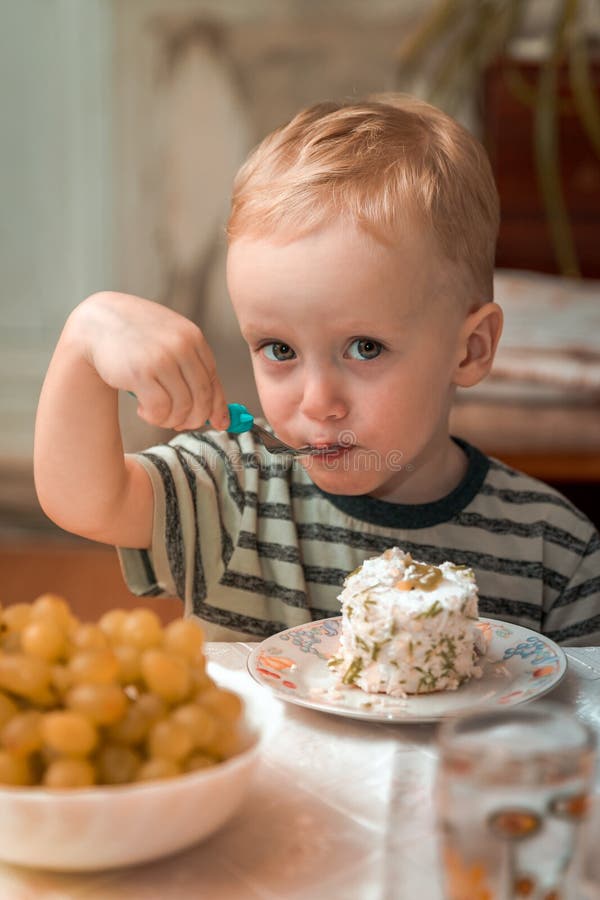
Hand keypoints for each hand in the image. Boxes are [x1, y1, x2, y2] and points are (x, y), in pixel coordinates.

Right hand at [71, 292, 228, 430]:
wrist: (96, 322)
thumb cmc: (136, 336)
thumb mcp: (169, 340)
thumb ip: (192, 367)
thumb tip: (220, 414)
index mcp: (193, 337)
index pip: (213, 380)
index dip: (217, 406)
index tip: (218, 423)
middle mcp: (181, 346)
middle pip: (202, 397)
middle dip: (194, 419)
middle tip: (180, 424)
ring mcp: (161, 358)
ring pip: (182, 407)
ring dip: (170, 419)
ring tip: (157, 414)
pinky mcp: (140, 372)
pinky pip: (160, 409)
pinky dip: (154, 417)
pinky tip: (143, 410)